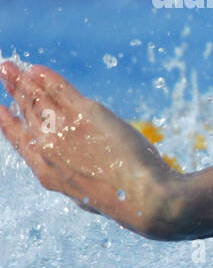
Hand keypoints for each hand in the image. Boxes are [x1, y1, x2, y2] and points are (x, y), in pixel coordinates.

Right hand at [0, 62, 183, 238]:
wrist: (143, 196)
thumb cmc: (123, 200)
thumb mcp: (86, 196)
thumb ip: (73, 179)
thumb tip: (74, 173)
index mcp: (46, 171)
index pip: (19, 139)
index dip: (7, 121)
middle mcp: (49, 147)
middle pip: (27, 112)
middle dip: (14, 90)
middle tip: (4, 72)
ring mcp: (65, 129)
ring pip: (38, 98)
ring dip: (23, 79)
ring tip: (10, 66)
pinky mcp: (86, 114)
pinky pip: (60, 90)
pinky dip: (48, 78)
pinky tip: (37, 69)